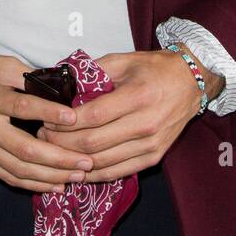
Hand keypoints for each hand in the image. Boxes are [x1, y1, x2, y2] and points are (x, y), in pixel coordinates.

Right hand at [0, 49, 94, 192]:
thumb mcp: (2, 63)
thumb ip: (30, 77)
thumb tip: (64, 90)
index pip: (21, 107)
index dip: (49, 113)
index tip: (74, 119)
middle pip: (24, 148)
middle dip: (59, 159)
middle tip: (86, 162)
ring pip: (18, 168)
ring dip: (50, 176)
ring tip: (78, 175)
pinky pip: (7, 175)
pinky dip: (32, 183)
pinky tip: (55, 183)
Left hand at [36, 49, 206, 182]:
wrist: (192, 82)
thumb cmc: (154, 68)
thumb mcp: (123, 60)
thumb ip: (92, 72)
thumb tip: (60, 84)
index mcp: (137, 96)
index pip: (92, 116)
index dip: (64, 122)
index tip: (46, 120)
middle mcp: (145, 124)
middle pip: (93, 143)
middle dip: (61, 143)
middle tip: (43, 137)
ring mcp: (151, 144)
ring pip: (102, 162)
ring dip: (73, 161)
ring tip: (53, 153)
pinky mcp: (154, 157)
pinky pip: (118, 172)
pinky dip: (94, 174)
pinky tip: (76, 170)